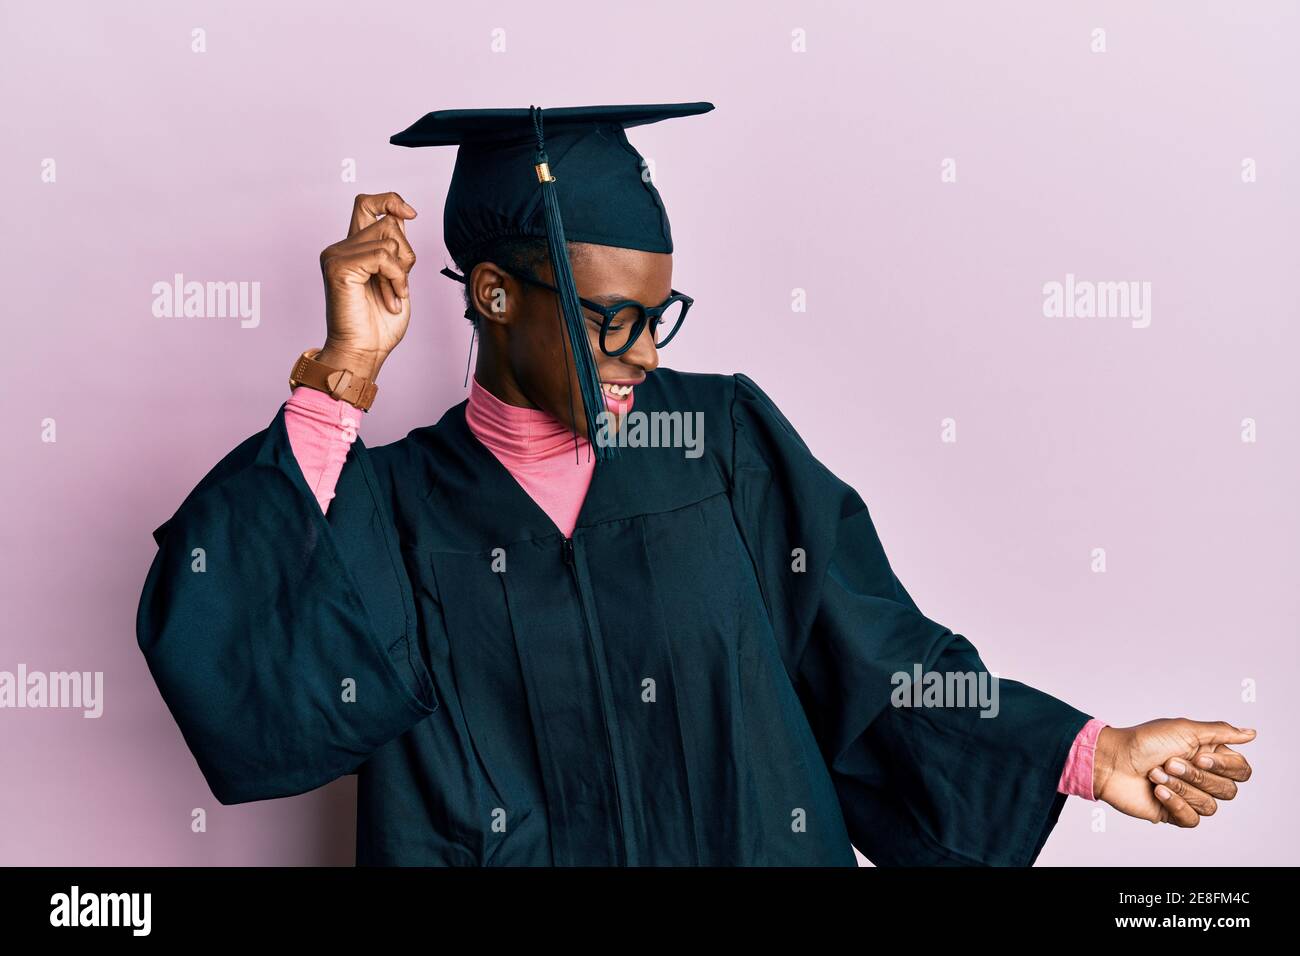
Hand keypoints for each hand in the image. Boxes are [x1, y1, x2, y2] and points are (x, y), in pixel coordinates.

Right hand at [317, 192, 418, 379]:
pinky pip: (384, 256)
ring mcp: (337, 255)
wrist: (363, 351)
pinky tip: (391, 298)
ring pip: (389, 239)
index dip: (390, 201)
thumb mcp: (396, 277)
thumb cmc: (379, 323)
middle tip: (399, 285)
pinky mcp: (339, 266)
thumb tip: (402, 216)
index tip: (411, 214)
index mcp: (353, 249)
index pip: (367, 203)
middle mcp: (341, 248)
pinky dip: (396, 277)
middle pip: (387, 222)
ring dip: (401, 271)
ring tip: (392, 295)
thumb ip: (394, 249)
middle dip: (405, 254)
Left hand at [1093, 719, 1254, 826]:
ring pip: (1210, 806)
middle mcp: (1202, 777)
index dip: (1225, 768)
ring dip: (1181, 788)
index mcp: (1208, 755)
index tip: (1201, 757)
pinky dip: (1176, 804)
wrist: (1111, 761)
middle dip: (1197, 777)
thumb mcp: (1183, 729)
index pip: (1241, 771)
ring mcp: (1189, 796)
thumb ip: (1220, 732)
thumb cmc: (1143, 741)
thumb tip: (1251, 734)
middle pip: (1228, 791)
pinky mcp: (1174, 813)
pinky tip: (1158, 792)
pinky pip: (1193, 819)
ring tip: (1156, 774)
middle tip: (1169, 763)